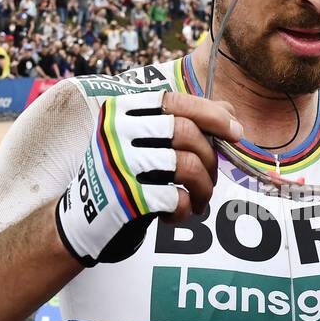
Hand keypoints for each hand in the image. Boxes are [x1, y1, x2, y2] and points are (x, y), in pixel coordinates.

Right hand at [55, 89, 241, 266]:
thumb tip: (229, 112)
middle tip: (212, 177)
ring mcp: (118, 164)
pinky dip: (185, 209)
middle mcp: (116, 131)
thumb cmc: (123, 174)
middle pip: (186, 132)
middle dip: (211, 157)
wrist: (82, 219)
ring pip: (187, 166)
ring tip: (200, 200)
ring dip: (205, 188)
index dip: (213, 116)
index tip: (237, 134)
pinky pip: (177, 198)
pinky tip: (174, 213)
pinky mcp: (125, 197)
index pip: (176, 101)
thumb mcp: (144, 139)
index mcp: (121, 109)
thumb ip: (181, 121)